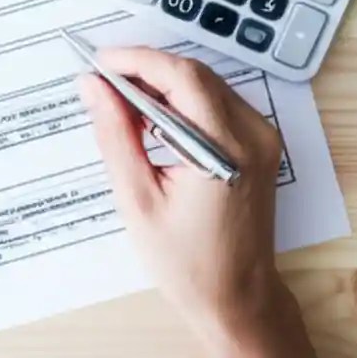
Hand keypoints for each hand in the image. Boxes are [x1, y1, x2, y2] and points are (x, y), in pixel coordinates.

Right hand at [76, 48, 314, 357]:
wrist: (236, 297)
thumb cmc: (188, 262)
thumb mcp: (138, 199)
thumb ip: (115, 135)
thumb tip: (94, 88)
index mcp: (225, 150)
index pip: (181, 77)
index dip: (137, 60)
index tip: (100, 62)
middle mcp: (253, 136)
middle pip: (195, 74)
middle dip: (146, 69)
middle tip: (103, 82)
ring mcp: (262, 138)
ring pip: (206, 84)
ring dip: (163, 84)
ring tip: (122, 102)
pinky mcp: (260, 144)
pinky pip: (217, 103)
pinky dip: (182, 101)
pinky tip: (153, 118)